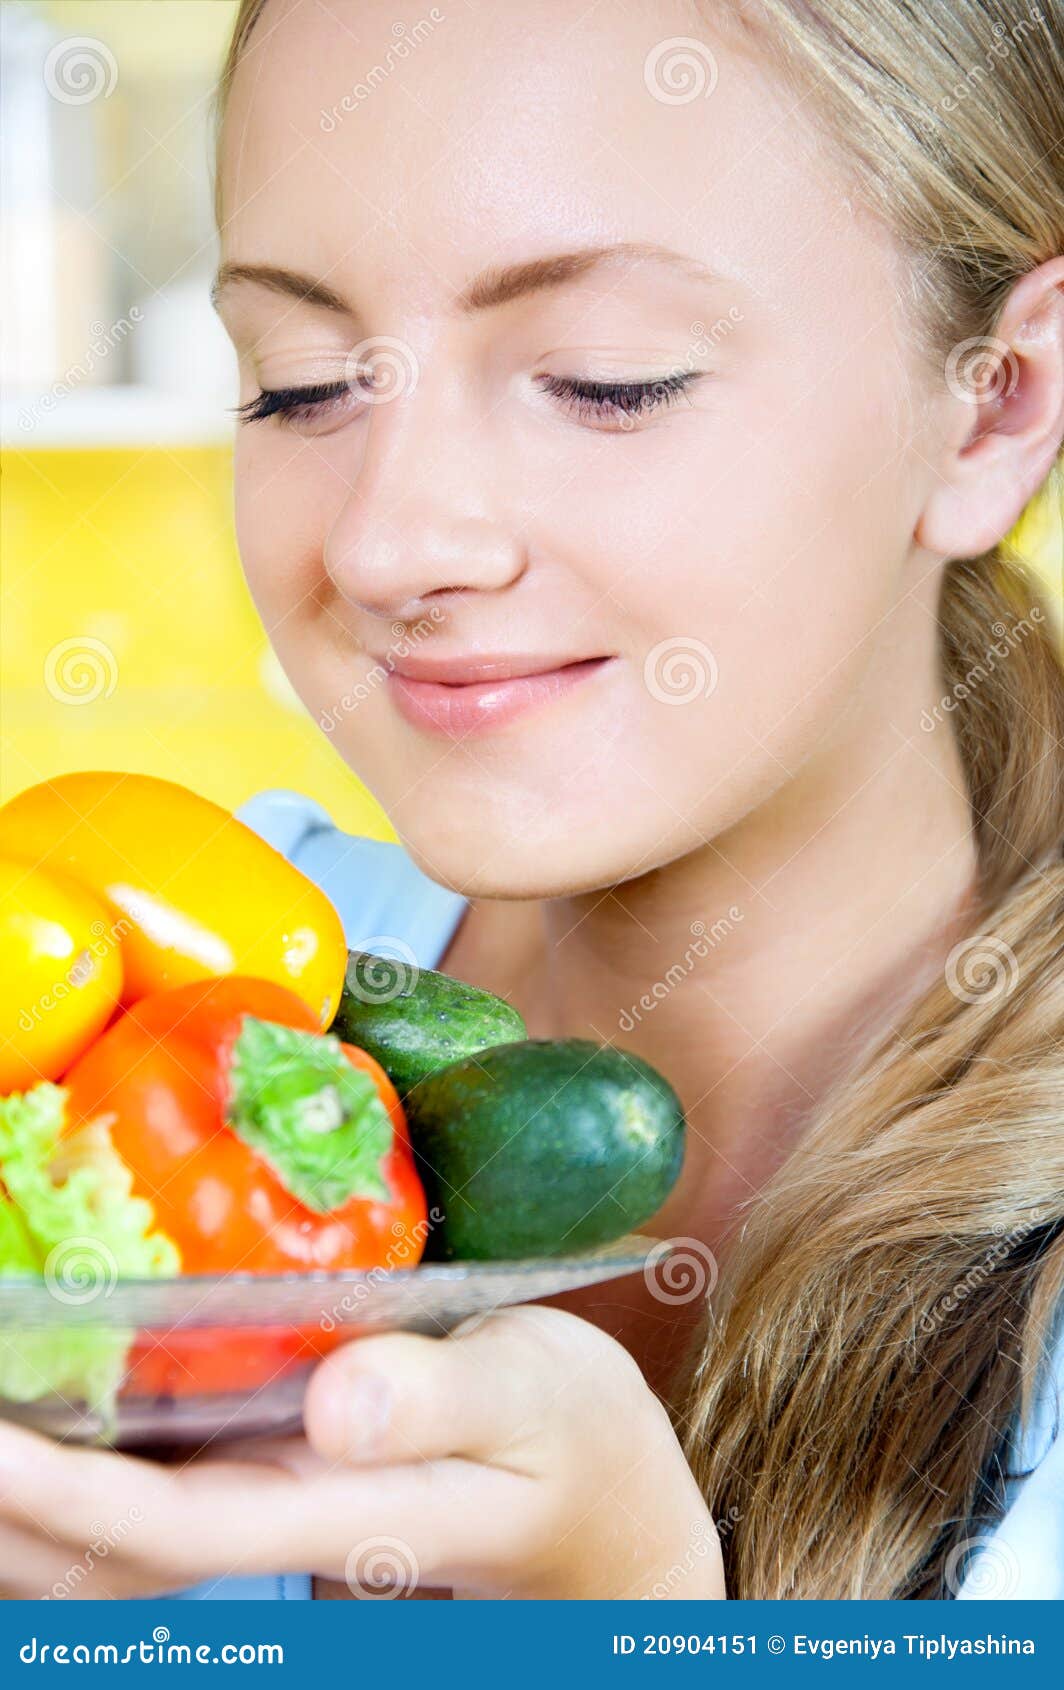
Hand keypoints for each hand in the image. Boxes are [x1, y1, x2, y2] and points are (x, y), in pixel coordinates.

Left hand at [0, 1306, 724, 1599]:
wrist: (603, 1520)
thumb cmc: (578, 1442)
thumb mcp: (540, 1392)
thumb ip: (445, 1396)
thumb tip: (339, 1401)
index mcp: (344, 1507)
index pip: (173, 1527)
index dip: (62, 1498)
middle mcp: (282, 1529)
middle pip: (102, 1564)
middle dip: (7, 1511)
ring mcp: (268, 1524)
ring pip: (103, 1560)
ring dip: (18, 1515)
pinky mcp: (266, 1500)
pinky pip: (135, 1521)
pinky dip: (63, 1494)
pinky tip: (33, 1436)